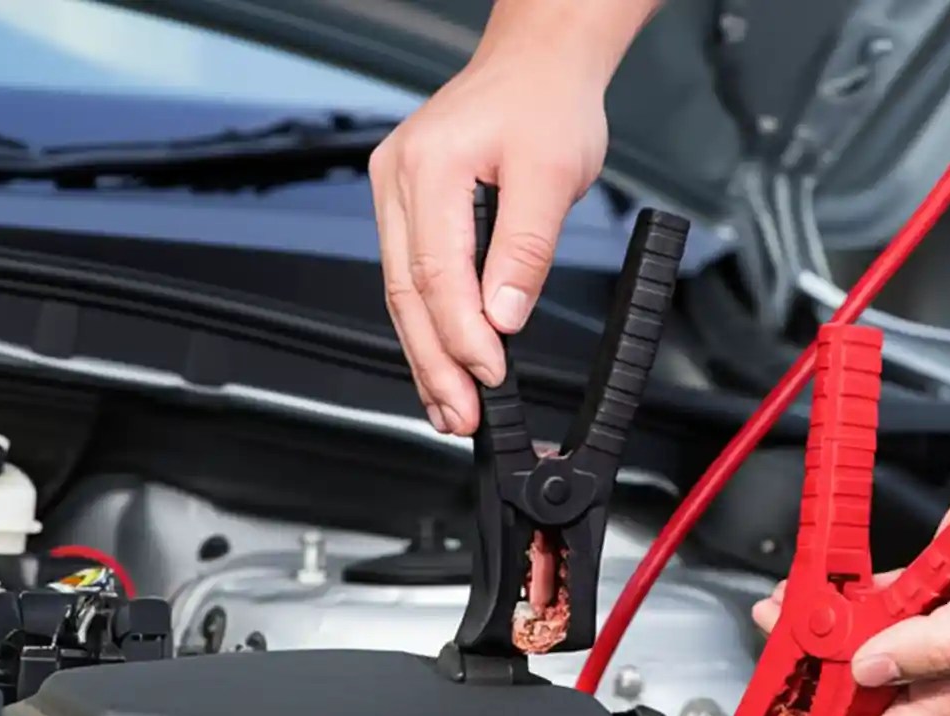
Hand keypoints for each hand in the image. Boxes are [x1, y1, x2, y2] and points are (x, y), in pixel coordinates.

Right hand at [370, 2, 632, 435]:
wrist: (536, 67)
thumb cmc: (545, 105)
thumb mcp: (553, 174)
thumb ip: (526, 248)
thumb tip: (505, 315)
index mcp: (430, 165)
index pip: (436, 271)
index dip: (462, 333)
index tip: (490, 375)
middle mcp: (398, 179)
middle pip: (405, 292)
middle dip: (434, 362)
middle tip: (459, 415)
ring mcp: (396, 192)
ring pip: (401, 292)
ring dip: (426, 354)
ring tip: (448, 407)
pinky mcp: (408, 205)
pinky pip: (409, 276)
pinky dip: (428, 323)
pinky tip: (440, 361)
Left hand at [752, 387, 949, 715]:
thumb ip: (946, 640)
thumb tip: (876, 669)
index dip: (854, 710)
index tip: (804, 700)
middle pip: (885, 674)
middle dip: (828, 665)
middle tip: (780, 643)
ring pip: (880, 628)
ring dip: (830, 623)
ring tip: (783, 610)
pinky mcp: (949, 557)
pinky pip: (890, 583)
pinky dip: (853, 585)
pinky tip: (822, 583)